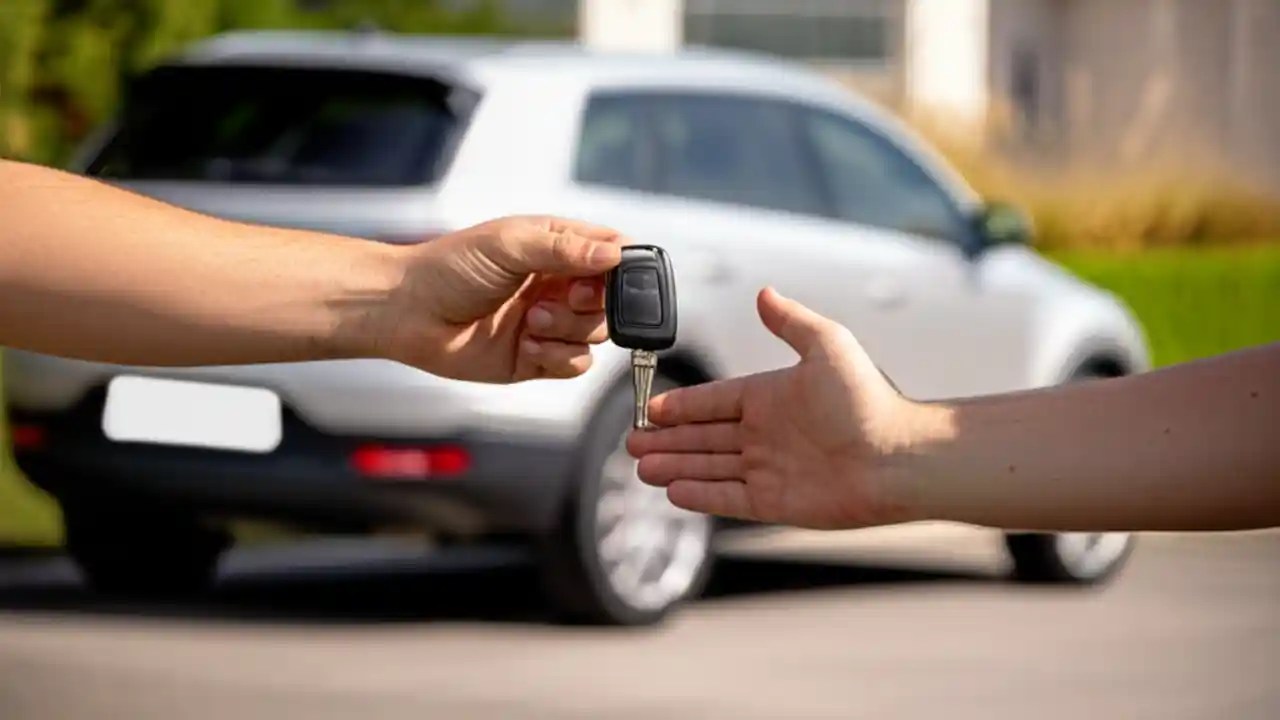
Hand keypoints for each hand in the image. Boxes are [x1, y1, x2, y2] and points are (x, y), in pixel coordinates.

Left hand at [374, 216, 623, 382]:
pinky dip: (558, 357)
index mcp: (556, 248)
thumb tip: (614, 253)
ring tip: (530, 320)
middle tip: (560, 297)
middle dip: (590, 303)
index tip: (609, 273)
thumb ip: (564, 249)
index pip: (612, 251)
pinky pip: (575, 364)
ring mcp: (549, 322)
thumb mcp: (510, 244)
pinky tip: (527, 345)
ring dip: (567, 329)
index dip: (622, 265)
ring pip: (595, 334)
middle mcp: (558, 285)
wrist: (409, 312)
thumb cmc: (450, 268)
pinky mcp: (537, 358)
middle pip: (610, 300)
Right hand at [626, 288, 948, 528]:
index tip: (650, 408)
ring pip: (709, 467)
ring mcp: (770, 469)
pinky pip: (728, 498)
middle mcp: (767, 433)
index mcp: (772, 396)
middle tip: (633, 442)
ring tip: (642, 468)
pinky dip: (700, 495)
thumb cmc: (870, 401)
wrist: (899, 458)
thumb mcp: (828, 346)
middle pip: (704, 437)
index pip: (714, 401)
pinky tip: (673, 491)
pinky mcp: (777, 502)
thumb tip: (764, 292)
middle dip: (667, 440)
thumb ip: (790, 321)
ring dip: (675, 466)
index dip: (681, 406)